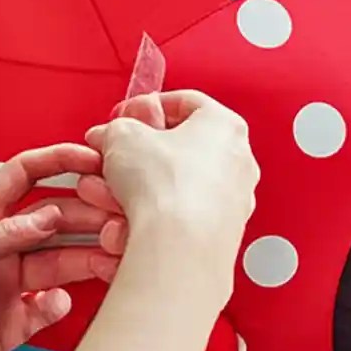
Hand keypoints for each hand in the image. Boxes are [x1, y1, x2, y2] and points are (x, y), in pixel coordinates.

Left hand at [0, 144, 121, 350]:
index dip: (58, 162)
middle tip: (119, 221)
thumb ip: (1, 237)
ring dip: (89, 260)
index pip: (25, 179)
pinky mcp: (15, 326)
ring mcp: (10, 288)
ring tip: (112, 260)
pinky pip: (51, 308)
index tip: (94, 159)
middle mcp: (0, 251)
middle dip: (88, 217)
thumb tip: (50, 215)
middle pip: (56, 223)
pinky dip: (60, 304)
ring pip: (63, 264)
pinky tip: (57, 303)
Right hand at [77, 90, 259, 293]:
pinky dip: (153, 219)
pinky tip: (126, 227)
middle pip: (182, 150)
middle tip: (115, 158)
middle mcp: (239, 162)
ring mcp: (235, 200)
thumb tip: (112, 135)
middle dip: (141, 155)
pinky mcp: (225, 233)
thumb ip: (117, 128)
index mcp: (224, 125)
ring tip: (111, 195)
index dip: (147, 108)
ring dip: (141, 190)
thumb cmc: (166, 188)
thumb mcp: (123, 137)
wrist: (181, 247)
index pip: (185, 103)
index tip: (125, 118)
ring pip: (178, 188)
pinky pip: (182, 219)